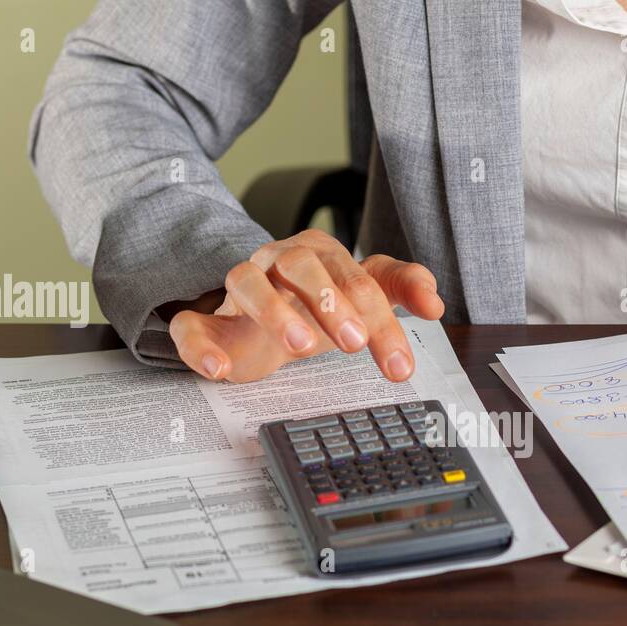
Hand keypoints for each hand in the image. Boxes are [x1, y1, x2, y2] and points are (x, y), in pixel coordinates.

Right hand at [168, 229, 444, 382]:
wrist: (255, 324)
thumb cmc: (314, 306)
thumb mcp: (363, 298)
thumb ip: (401, 288)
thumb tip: (435, 302)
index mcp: (320, 255)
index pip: (356, 274)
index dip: (379, 312)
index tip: (398, 359)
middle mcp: (278, 262)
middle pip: (304, 267)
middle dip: (332, 301)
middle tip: (354, 341)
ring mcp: (240, 289)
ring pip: (247, 283)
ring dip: (275, 312)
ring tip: (301, 347)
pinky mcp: (206, 321)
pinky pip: (191, 325)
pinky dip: (200, 346)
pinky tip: (218, 370)